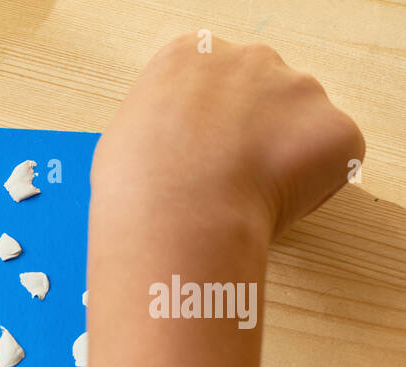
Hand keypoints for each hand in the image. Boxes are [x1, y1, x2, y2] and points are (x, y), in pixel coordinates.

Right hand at [91, 33, 363, 238]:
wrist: (174, 218)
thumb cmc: (136, 189)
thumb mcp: (124, 137)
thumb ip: (163, 125)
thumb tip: (176, 151)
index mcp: (191, 55)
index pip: (212, 81)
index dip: (207, 124)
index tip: (199, 154)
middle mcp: (249, 58)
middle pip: (262, 93)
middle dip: (251, 134)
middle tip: (224, 181)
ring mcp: (299, 88)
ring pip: (300, 124)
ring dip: (282, 158)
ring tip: (243, 199)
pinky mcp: (334, 129)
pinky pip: (333, 158)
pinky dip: (313, 186)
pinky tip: (270, 208)